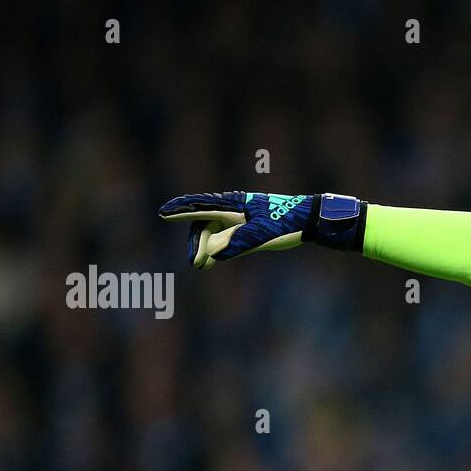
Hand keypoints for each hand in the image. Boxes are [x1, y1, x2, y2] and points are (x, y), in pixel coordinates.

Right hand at [158, 191, 364, 268]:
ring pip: (213, 231)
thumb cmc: (286, 223)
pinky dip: (216, 248)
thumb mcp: (261, 235)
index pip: (201, 206)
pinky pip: (224, 237)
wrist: (309, 221)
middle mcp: (234, 209)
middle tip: (196, 264)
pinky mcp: (248, 228)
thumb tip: (211, 253)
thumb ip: (236, 242)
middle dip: (196, 242)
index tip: (162, 213)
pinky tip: (211, 262)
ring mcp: (240, 218)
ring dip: (205, 248)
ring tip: (201, 266)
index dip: (180, 209)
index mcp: (234, 204)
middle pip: (204, 223)